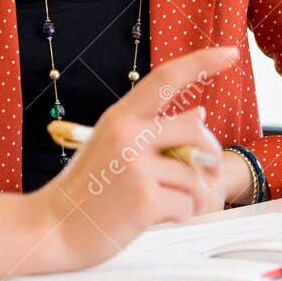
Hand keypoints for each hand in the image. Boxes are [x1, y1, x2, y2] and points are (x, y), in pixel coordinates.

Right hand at [38, 45, 236, 268]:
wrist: (51, 228)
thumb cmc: (84, 190)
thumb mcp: (112, 148)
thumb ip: (153, 132)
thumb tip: (199, 114)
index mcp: (120, 118)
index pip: (166, 79)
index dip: (202, 62)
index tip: (231, 52)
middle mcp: (128, 136)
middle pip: (194, 130)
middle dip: (209, 153)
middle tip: (206, 172)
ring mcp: (136, 168)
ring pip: (193, 175)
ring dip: (190, 196)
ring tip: (166, 205)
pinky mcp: (145, 200)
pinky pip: (187, 205)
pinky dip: (180, 215)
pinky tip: (157, 218)